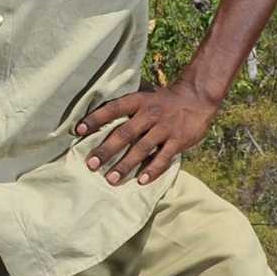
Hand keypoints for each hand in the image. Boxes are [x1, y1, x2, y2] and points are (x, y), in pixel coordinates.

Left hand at [76, 81, 216, 186]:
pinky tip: (140, 181)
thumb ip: (126, 104)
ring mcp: (165, 128)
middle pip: (125, 133)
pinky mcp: (178, 141)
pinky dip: (152, 170)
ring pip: (142, 149)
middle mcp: (150, 114)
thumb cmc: (164, 99)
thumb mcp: (145, 94)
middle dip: (106, 150)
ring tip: (111, 179)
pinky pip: (163, 158)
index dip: (95, 119)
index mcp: (139, 101)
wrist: (198, 97)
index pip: (113, 108)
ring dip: (125, 165)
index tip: (78, 130)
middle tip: (91, 164)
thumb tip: (97, 109)